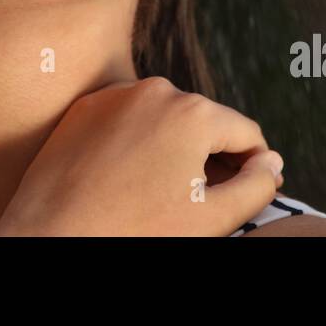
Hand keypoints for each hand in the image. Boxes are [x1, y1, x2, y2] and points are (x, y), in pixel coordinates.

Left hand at [0, 76, 283, 235]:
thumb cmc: (135, 232)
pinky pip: (128, 120)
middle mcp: (157, 89)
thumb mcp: (212, 218)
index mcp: (194, 112)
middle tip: (202, 200)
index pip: (246, 133)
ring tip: (160, 192)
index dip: (255, 166)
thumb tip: (271, 161)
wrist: (54, 237)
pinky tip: (128, 179)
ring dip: (173, 148)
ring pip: (164, 119)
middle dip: (211, 156)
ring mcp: (116, 95)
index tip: (246, 193)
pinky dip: (136, 143)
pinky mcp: (86, 108)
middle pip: (205, 122)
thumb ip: (256, 186)